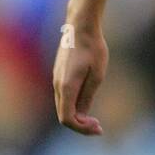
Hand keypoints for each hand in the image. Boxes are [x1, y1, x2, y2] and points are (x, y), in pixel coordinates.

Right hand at [52, 20, 108, 134]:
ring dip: (77, 116)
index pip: (67, 119)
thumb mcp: (97, 75)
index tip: (98, 127)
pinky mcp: (59, 75)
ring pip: (63, 107)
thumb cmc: (92, 48)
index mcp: (66, 86)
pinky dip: (74, 106)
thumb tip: (83, 115)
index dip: (82, 128)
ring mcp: (56, 79)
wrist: (80, 26)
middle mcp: (57, 84)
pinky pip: (63, 98)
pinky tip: (87, 103)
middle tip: (99, 126)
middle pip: (64, 116)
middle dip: (81, 125)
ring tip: (94, 119)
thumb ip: (88, 96)